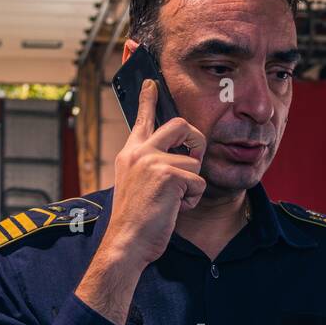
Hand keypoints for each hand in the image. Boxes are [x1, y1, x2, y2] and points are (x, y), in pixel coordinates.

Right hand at [107, 78, 207, 265]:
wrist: (126, 242)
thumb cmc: (134, 221)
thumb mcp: (135, 186)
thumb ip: (150, 167)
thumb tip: (180, 159)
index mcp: (130, 154)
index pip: (142, 119)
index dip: (148, 99)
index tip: (152, 82)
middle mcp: (140, 151)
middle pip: (181, 125)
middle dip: (196, 142)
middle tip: (192, 161)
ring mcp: (154, 160)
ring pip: (194, 162)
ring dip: (191, 185)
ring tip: (172, 201)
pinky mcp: (169, 174)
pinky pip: (198, 182)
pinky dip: (192, 200)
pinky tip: (174, 209)